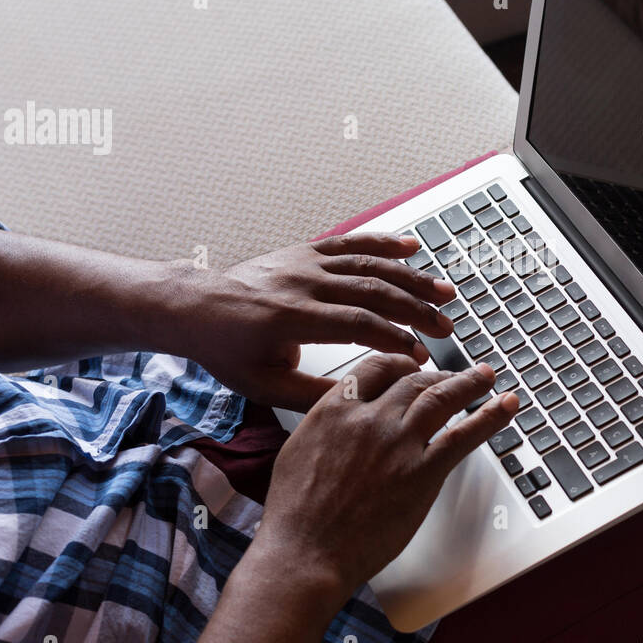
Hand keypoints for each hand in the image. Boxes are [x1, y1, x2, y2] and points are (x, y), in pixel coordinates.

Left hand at [178, 233, 456, 410]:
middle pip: (373, 291)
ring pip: (369, 265)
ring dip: (411, 277)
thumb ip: (314, 395)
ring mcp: (305, 263)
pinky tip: (411, 245)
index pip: (358, 324)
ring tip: (444, 291)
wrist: (196, 308)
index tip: (421, 356)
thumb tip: (361, 400)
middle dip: (416, 310)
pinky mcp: (305, 251)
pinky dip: (382, 242)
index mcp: (292, 318)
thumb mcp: (265, 386)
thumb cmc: (228, 350)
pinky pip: (350, 242)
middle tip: (446, 327)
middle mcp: (303, 284)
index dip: (395, 339)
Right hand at [258, 353, 519, 593]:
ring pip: (442, 398)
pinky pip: (464, 436)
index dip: (400, 364)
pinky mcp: (422, 472)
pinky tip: (506, 406)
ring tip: (487, 377)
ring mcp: (398, 444)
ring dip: (470, 383)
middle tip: (455, 375)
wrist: (305, 553)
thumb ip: (324, 426)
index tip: (412, 367)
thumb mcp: (297, 451)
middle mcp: (369, 418)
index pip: (376, 368)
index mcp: (335, 410)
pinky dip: (490, 417)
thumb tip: (336, 420)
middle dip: (438, 375)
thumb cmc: (295, 516)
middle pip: (414, 381)